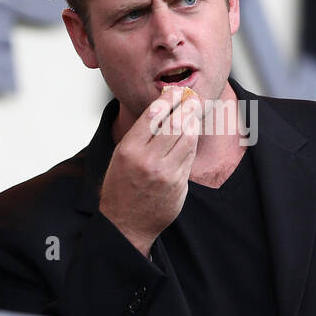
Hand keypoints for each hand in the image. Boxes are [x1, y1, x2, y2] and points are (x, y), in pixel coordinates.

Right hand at [100, 88, 201, 255]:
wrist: (125, 225)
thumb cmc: (121, 187)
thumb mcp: (120, 157)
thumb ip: (139, 135)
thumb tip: (159, 109)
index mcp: (129, 150)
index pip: (152, 116)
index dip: (167, 100)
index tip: (174, 91)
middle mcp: (148, 160)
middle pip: (174, 124)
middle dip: (185, 106)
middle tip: (191, 96)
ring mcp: (166, 174)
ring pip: (187, 139)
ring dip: (192, 121)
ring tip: (194, 111)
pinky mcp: (179, 184)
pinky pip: (189, 157)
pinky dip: (192, 141)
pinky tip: (192, 131)